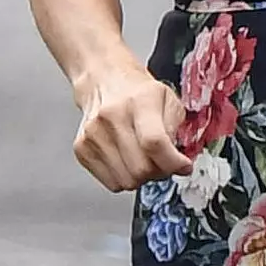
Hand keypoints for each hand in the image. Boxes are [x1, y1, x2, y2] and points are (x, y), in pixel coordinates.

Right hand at [75, 56, 192, 194]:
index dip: (173, 162)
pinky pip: (112, 183)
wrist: (105, 82)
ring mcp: (93, 134)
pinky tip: (128, 161)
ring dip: (142, 178)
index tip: (183, 166)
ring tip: (145, 160)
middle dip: (160, 172)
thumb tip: (179, 164)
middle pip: (141, 168)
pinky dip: (125, 178)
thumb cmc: (139, 93)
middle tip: (164, 162)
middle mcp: (112, 116)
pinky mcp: (81, 149)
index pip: (154, 143)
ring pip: (126, 181)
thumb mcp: (169, 101)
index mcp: (139, 101)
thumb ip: (177, 132)